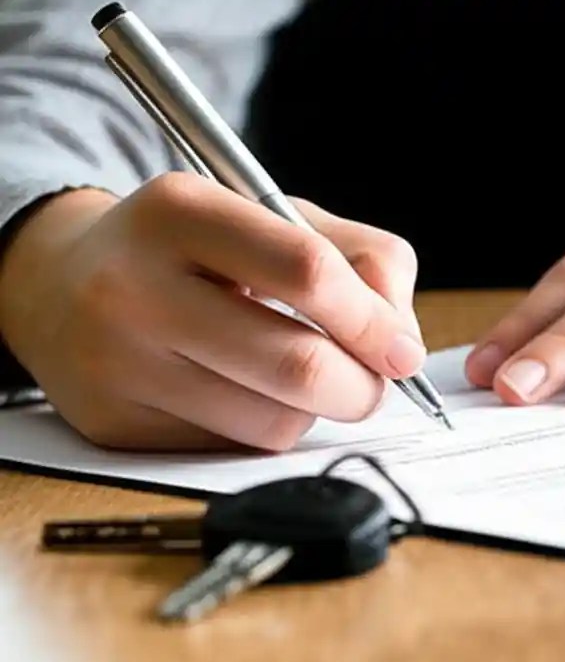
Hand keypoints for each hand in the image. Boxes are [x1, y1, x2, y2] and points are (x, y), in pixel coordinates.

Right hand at [0, 172, 421, 450]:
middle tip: (371, 381)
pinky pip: (234, 450)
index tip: (400, 350)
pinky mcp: (114, 424)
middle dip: (362, 387)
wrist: (64, 284)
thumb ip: (365, 261)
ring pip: (274, 422)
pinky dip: (265, 427)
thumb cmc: (198, 250)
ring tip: (296, 375)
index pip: (309, 272)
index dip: (373, 321)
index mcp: (181, 211)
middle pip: (299, 366)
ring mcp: (118, 362)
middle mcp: (136, 286)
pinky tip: (242, 391)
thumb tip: (403, 345)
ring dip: (314, 411)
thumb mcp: (279, 219)